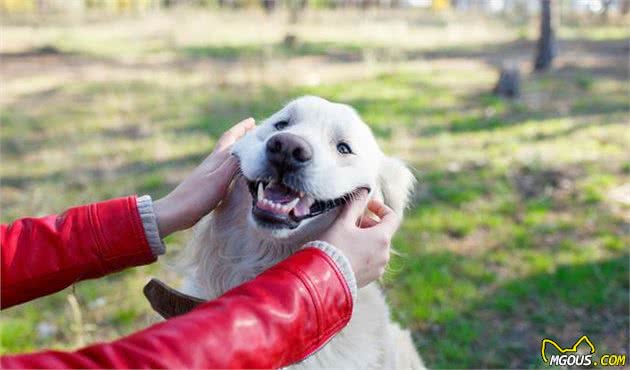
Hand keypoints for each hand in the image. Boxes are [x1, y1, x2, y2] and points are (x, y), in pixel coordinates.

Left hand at [153, 118, 254, 236]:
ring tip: (248, 149)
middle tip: (253, 131)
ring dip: (238, 150)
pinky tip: (235, 172)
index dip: (241, 129)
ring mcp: (208, 173)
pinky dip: (233, 165)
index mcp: (216, 159)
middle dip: (240, 136)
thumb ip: (234, 163)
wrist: (176, 212)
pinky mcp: (206, 184)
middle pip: (228, 144)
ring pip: (226, 156)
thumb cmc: (198, 196)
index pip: (231, 138)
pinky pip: (224, 168)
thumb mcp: (220, 178)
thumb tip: (250, 148)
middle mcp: (212, 162)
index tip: (252, 121)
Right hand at [319, 191, 400, 287]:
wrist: (324, 278)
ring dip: (365, 238)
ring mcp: (378, 268)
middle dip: (369, 224)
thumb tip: (362, 191)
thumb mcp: (343, 222)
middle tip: (350, 222)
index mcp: (382, 238)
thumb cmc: (333, 247)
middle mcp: (384, 254)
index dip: (381, 208)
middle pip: (383, 233)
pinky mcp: (370, 278)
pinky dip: (363, 252)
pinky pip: (371, 260)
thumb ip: (355, 205)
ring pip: (377, 247)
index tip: (368, 206)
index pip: (392, 217)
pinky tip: (346, 253)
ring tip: (346, 238)